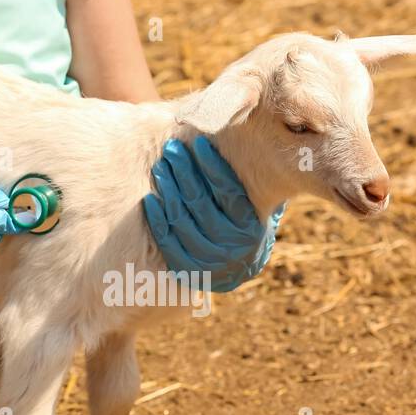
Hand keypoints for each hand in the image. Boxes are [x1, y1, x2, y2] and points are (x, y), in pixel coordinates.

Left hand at [142, 136, 282, 292]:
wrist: (238, 271)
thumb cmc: (245, 227)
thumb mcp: (257, 208)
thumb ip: (256, 185)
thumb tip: (266, 145)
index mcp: (251, 226)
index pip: (228, 190)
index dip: (212, 165)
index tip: (198, 143)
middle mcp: (232, 244)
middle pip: (200, 202)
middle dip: (184, 171)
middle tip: (172, 149)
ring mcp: (209, 260)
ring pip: (181, 219)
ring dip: (168, 190)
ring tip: (160, 168)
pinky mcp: (189, 269)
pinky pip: (168, 241)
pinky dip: (157, 219)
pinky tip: (150, 199)